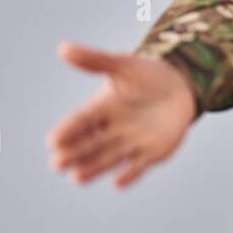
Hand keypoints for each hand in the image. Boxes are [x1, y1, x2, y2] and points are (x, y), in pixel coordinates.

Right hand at [45, 41, 198, 188]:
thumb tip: (62, 48)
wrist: (180, 88)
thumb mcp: (122, 65)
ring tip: (76, 178)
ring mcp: (132, 143)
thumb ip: (94, 61)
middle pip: (90, 144)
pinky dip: (129, 175)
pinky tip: (117, 184)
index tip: (52, 141)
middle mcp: (113, 129)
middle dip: (74, 154)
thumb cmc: (146, 76)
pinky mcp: (152, 153)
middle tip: (56, 164)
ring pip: (109, 158)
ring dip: (93, 168)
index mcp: (102, 108)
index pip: (82, 120)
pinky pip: (139, 166)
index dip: (68, 130)